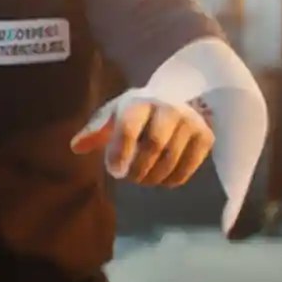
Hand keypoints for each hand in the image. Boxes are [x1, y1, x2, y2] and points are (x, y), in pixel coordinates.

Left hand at [69, 91, 213, 186]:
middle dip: (138, 168)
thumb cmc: (134, 113)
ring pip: (171, 158)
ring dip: (154, 177)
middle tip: (129, 178)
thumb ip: (95, 131)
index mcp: (139, 101)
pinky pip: (189, 166)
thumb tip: (76, 147)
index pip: (130, 127)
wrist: (172, 100)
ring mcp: (190, 121)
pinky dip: (173, 179)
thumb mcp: (112, 116)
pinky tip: (162, 180)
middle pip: (154, 145)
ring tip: (143, 179)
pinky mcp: (205, 136)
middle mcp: (168, 108)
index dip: (121, 152)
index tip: (115, 172)